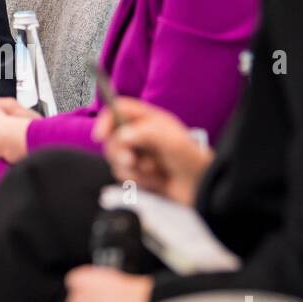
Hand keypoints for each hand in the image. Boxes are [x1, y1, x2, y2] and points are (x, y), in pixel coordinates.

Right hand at [92, 96, 213, 206]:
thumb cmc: (194, 162)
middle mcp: (141, 135)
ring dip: (133, 170)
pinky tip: (156, 182)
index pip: (119, 109)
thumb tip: (123, 135)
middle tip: (132, 161)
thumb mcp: (174, 143)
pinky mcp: (137, 173)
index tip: (101, 135)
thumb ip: (148, 133)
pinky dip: (138, 181)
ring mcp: (138, 154)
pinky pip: (123, 177)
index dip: (107, 119)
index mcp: (150, 120)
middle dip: (120, 152)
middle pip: (112, 137)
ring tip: (155, 173)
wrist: (201, 191)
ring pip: (116, 160)